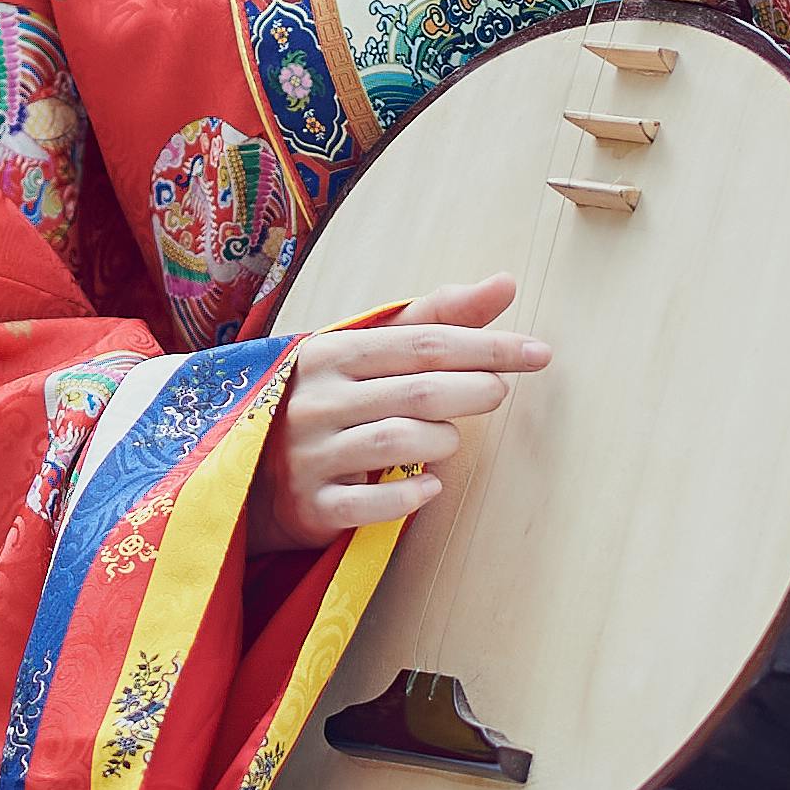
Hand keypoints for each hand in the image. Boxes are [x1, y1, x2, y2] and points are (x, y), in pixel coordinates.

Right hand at [246, 275, 550, 558]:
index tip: (538, 353)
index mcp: (331, 352)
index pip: (424, 343)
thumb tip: (505, 283)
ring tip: (451, 439)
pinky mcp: (310, 505)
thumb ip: (437, 318)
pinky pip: (369, 504)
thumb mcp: (370, 351)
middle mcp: (316, 399)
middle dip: (474, 389)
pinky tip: (431, 485)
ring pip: (398, 441)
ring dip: (443, 440)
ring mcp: (310, 454)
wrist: (251, 468)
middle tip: (499, 392)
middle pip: (418, 390)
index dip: (488, 346)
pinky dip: (409, 494)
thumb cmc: (332, 400)